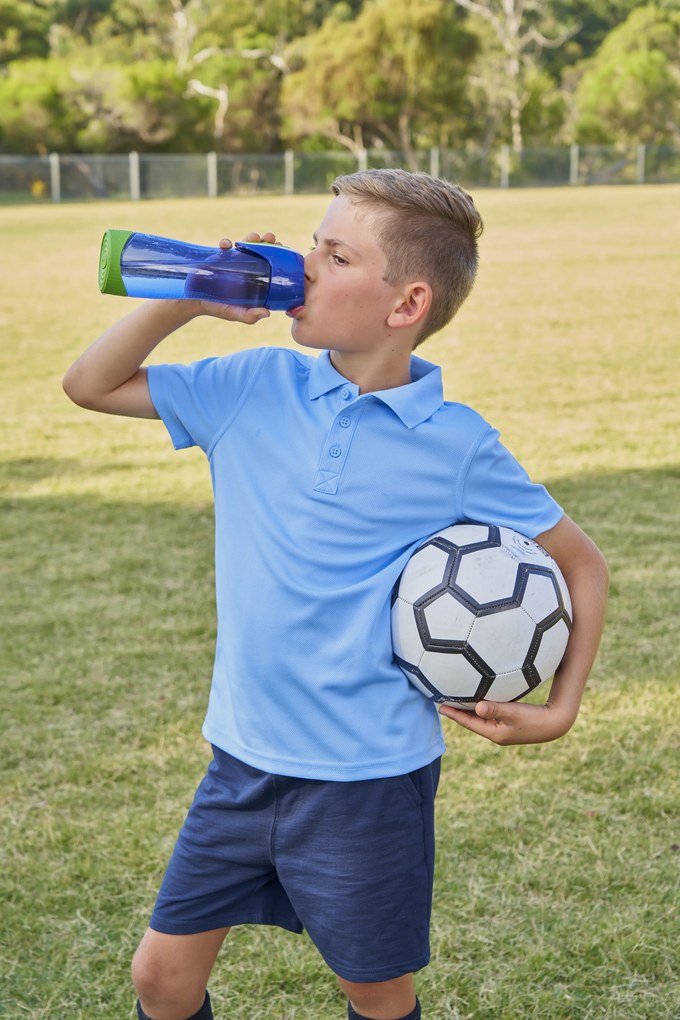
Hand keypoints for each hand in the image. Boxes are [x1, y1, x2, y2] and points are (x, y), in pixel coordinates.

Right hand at [187, 231, 280, 323]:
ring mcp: (233, 261)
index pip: (270, 266)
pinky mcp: (219, 257)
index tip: (284, 249)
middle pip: (261, 252)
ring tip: (253, 237)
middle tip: (270, 238)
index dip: (278, 257)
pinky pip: (224, 247)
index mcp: (254, 281)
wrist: (193, 301)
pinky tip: (226, 245)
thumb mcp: (234, 314)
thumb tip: (267, 313)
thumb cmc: (217, 308)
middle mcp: (246, 269)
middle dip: (267, 242)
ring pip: (246, 246)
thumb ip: (249, 316)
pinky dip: (225, 243)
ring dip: (251, 239)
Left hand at [439, 697, 575, 745]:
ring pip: (481, 718)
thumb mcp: (514, 713)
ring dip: (469, 710)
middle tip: (443, 701)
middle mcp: (497, 733)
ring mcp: (504, 729)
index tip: (440, 706)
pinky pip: (490, 715)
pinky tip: (478, 700)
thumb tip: (476, 708)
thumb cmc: (536, 719)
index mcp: (495, 733)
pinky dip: (481, 708)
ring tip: (456, 700)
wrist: (556, 724)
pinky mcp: (511, 724)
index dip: (455, 714)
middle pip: (472, 721)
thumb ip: (495, 709)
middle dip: (459, 712)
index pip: (469, 722)